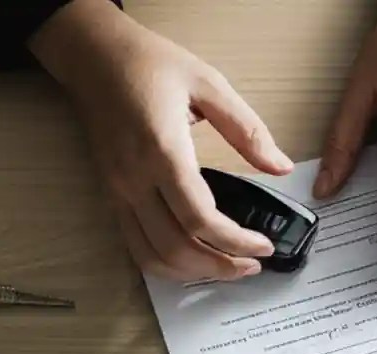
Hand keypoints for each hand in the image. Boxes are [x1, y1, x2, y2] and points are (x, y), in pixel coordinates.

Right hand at [31, 0, 293, 281]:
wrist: (94, 55)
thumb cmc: (149, 63)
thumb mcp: (209, 84)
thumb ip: (247, 130)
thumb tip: (281, 166)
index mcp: (163, 150)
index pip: (201, 218)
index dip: (236, 242)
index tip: (264, 246)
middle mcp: (135, 178)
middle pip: (176, 248)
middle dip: (219, 267)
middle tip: (252, 266)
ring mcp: (118, 191)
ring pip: (151, 257)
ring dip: (191, 274)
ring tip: (225, 267)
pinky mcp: (111, 194)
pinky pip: (134, 245)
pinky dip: (165, 264)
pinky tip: (192, 259)